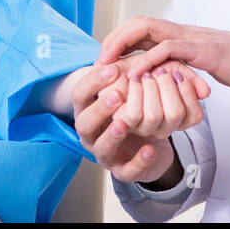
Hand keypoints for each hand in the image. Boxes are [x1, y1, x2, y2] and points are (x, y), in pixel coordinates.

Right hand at [72, 55, 209, 185]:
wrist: (147, 146)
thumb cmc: (134, 111)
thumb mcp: (130, 92)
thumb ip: (128, 75)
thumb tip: (125, 57)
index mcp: (88, 111)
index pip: (80, 95)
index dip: (93, 82)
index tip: (113, 69)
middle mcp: (92, 134)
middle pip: (84, 124)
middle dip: (100, 109)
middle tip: (117, 95)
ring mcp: (105, 153)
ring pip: (102, 148)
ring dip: (112, 135)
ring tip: (124, 123)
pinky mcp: (122, 171)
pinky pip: (127, 171)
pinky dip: (138, 161)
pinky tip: (150, 148)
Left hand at [98, 16, 229, 98]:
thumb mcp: (211, 67)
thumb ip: (190, 67)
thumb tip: (173, 78)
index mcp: (186, 36)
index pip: (145, 29)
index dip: (122, 42)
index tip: (106, 62)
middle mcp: (186, 32)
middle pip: (139, 23)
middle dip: (114, 40)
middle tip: (99, 62)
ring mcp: (194, 39)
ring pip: (148, 29)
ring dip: (123, 45)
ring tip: (107, 65)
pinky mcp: (205, 51)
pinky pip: (170, 49)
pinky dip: (148, 60)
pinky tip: (136, 74)